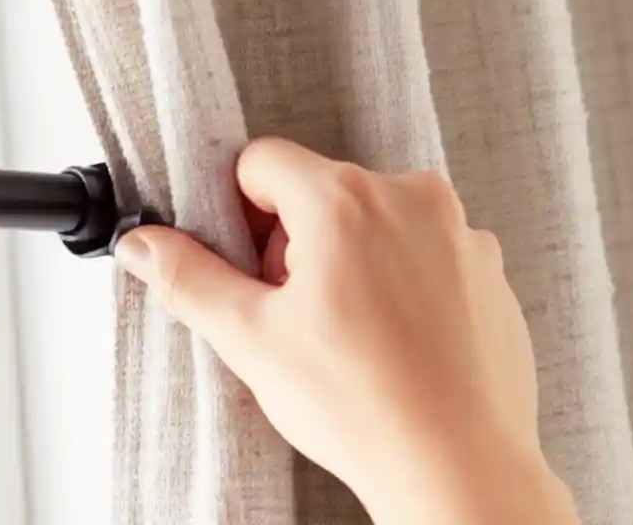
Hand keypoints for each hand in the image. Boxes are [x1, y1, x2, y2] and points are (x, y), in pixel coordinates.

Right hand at [114, 138, 576, 524]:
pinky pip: (425, 253)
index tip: (250, 268)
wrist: (458, 469)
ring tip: (348, 336)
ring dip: (349, 260)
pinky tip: (392, 343)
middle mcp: (412, 198)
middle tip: (293, 313)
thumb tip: (143, 244)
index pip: (262, 162)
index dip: (239, 214)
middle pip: (320, 191)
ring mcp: (460, 233)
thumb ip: (188, 277)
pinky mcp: (489, 270)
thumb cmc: (361, 405)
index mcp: (345, 200)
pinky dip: (401, 283)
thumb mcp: (250, 338)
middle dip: (294, 242)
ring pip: (374, 222)